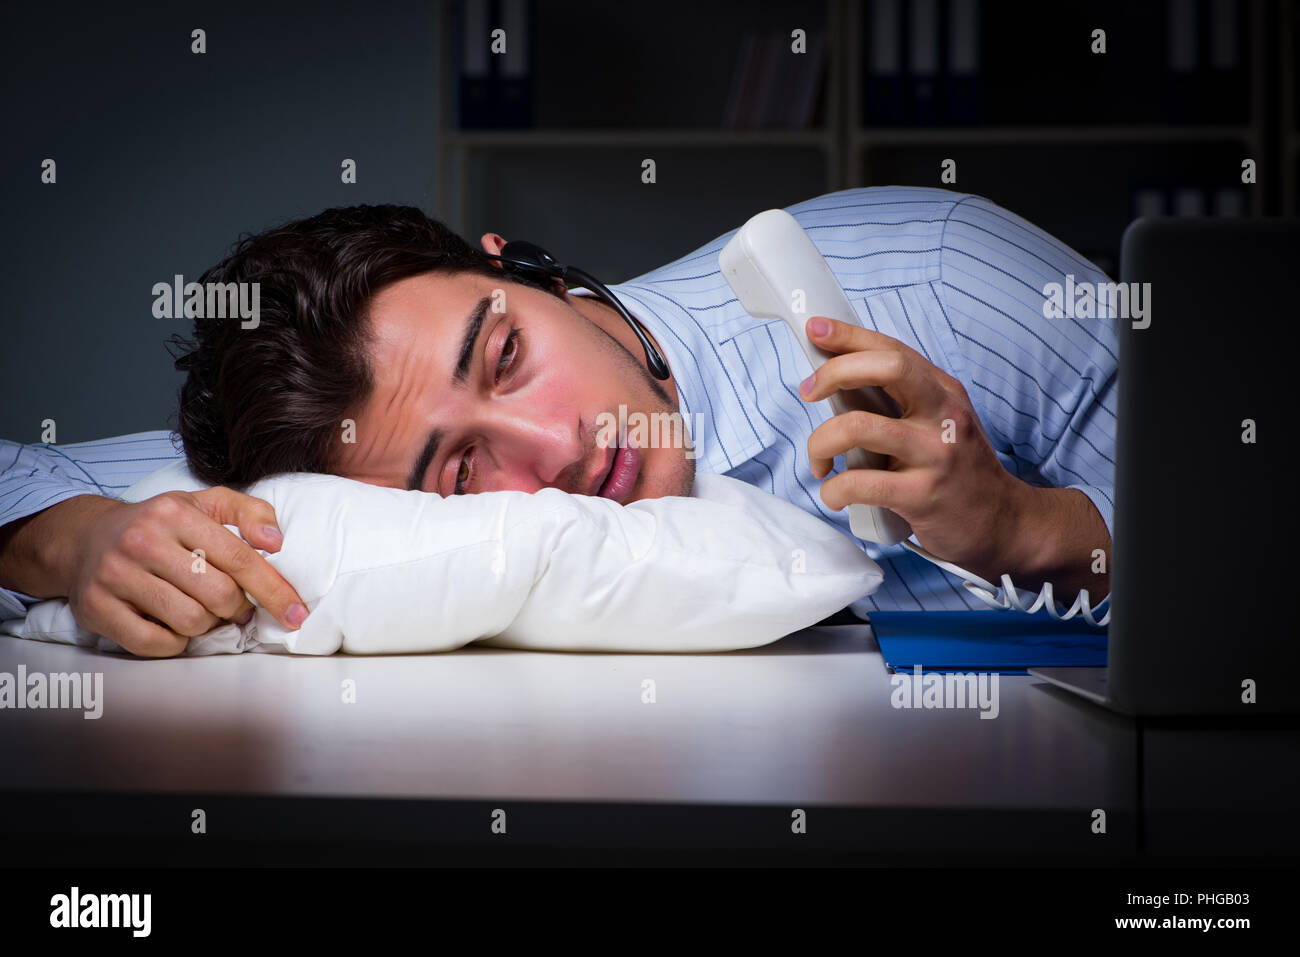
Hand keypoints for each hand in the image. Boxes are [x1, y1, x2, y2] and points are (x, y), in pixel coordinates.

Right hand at [53, 489, 306, 656]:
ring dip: (205, 624)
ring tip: (196, 608)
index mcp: (175, 513)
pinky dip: (174, 642)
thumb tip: (276, 540)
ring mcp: (116, 576)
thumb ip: (248, 511)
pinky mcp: (97, 608)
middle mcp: (143, 541)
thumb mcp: (203, 504)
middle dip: (234, 607)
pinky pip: (156, 643)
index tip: (296, 614)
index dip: (274, 591)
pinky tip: (171, 624)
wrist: (84, 539)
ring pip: (190, 621)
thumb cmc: (158, 525)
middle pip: (219, 595)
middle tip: (228, 603)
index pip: (240, 558)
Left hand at [798, 315, 1028, 580]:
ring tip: (818, 463)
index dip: (849, 335)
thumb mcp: (940, 424)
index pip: (893, 349)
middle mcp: (944, 416)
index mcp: (944, 392)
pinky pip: (858, 484)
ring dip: (820, 443)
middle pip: (886, 369)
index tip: (815, 329)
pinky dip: (832, 490)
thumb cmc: (957, 472)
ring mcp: (935, 454)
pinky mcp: (922, 495)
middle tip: (808, 392)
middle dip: (834, 373)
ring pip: (859, 426)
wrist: (1002, 524)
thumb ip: (901, 402)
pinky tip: (835, 496)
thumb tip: (838, 382)